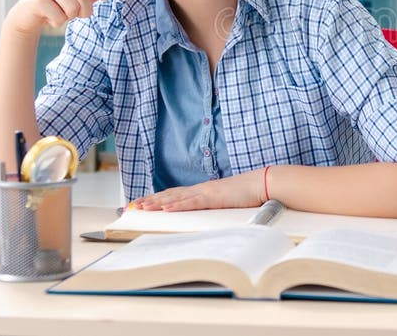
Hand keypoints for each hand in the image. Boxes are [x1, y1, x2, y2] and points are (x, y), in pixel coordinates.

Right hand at [5, 0, 107, 35]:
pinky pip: (60, 17)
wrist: (26, 14)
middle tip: (76, 14)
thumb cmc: (55, 5)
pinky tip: (49, 17)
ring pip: (73, 8)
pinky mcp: (39, 0)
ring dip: (69, 17)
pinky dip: (58, 22)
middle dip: (85, 11)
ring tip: (60, 13)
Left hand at [132, 170, 265, 211]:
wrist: (261, 183)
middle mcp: (200, 189)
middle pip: (171, 194)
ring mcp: (205, 192)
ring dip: (158, 203)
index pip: (176, 194)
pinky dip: (177, 205)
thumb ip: (214, 204)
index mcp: (203, 190)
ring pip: (177, 197)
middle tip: (134, 205)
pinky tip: (165, 208)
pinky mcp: (213, 197)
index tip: (144, 201)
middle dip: (152, 199)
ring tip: (143, 207)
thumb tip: (207, 213)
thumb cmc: (247, 192)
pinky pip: (191, 202)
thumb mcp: (226, 200)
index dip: (159, 197)